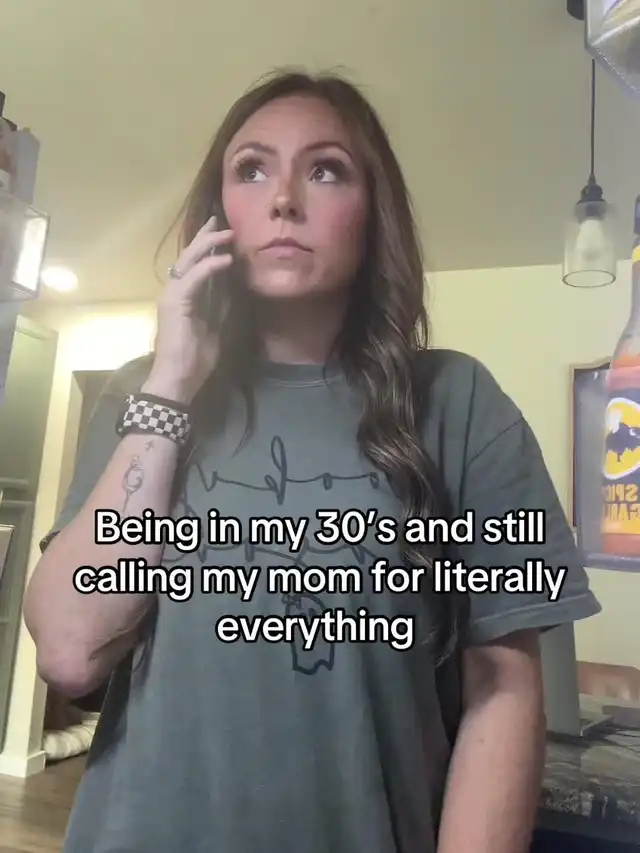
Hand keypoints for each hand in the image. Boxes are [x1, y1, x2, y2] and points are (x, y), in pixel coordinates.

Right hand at [142, 215, 233, 405]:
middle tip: (220, 221)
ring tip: (229, 234)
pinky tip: (226, 259)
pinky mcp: (175, 303)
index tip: (220, 235)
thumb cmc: (194, 362)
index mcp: (182, 299)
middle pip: (188, 257)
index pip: (192, 267)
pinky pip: (194, 277)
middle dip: (205, 238)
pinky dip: (210, 266)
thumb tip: (230, 294)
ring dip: (209, 245)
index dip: (205, 249)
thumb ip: (218, 310)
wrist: (178, 380)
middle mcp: (173, 293)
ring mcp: (172, 296)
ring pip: (189, 261)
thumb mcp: (214, 330)